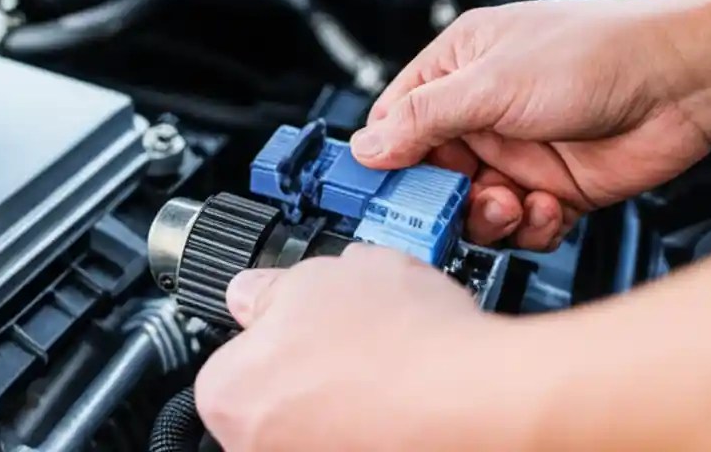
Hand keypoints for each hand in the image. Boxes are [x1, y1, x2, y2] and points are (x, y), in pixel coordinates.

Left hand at [195, 245, 517, 451]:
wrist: (481, 399)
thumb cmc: (401, 344)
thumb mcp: (322, 275)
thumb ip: (271, 289)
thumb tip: (258, 293)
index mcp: (228, 393)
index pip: (234, 358)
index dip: (277, 331)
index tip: (304, 322)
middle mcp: (255, 448)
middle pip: (274, 398)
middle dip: (309, 370)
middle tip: (353, 342)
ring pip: (317, 427)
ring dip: (344, 402)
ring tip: (390, 372)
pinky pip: (358, 440)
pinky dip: (377, 428)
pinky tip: (408, 404)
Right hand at [351, 0, 710, 249]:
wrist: (684, 81)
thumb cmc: (597, 53)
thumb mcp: (491, 82)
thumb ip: (424, 118)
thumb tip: (367, 147)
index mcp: (458, 68)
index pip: (397, 121)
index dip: (386, 159)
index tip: (383, 191)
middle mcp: (484, 111)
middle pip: (432, 174)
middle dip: (440, 198)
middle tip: (449, 209)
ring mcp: (521, 152)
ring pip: (474, 208)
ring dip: (487, 216)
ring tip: (508, 203)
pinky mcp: (556, 190)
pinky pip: (522, 226)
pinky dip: (531, 227)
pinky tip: (549, 207)